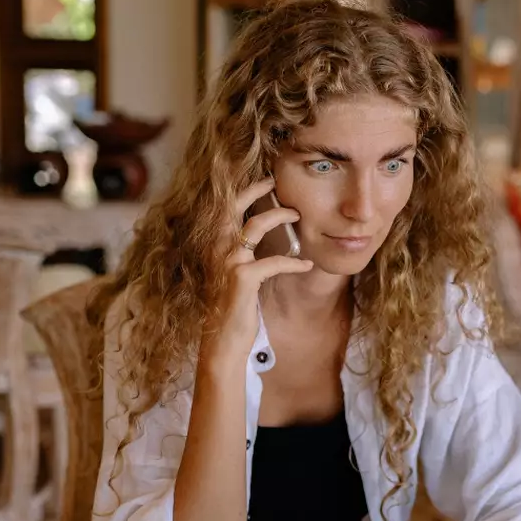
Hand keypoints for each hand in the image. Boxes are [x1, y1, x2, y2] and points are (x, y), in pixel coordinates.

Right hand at [200, 178, 312, 366]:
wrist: (222, 340)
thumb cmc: (230, 308)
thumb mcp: (233, 275)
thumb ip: (242, 255)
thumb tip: (265, 237)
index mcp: (213, 246)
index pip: (225, 208)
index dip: (243, 190)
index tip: (264, 180)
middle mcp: (216, 248)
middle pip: (235, 205)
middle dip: (257, 189)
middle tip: (277, 182)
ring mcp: (228, 261)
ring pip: (256, 225)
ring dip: (280, 217)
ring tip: (298, 216)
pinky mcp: (243, 278)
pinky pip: (275, 261)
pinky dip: (294, 262)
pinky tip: (307, 265)